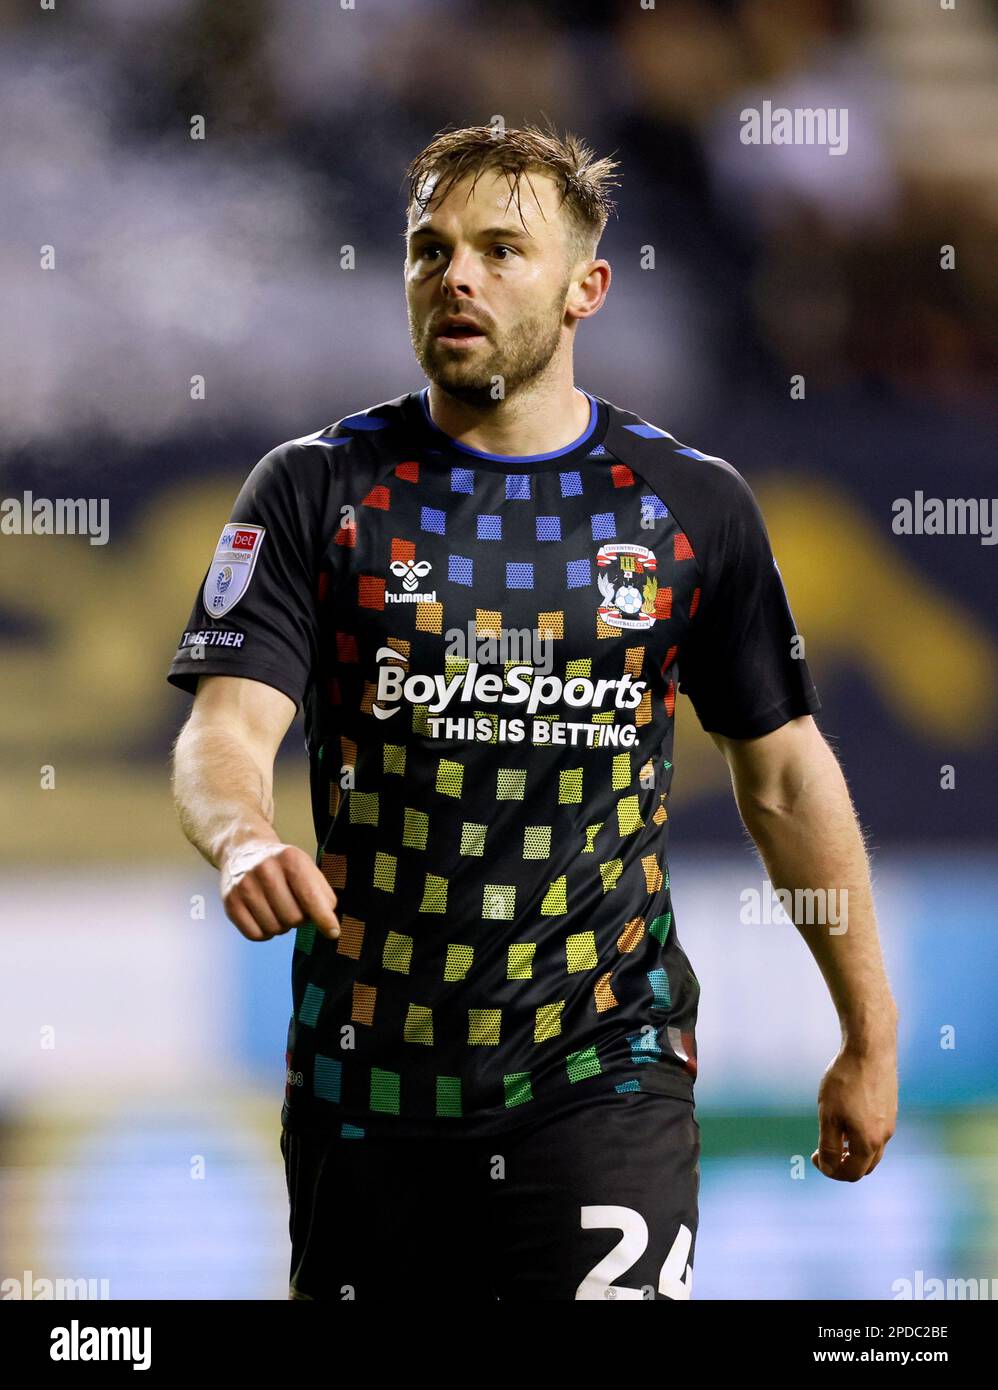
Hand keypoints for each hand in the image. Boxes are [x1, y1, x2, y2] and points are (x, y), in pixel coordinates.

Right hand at [220, 839, 339, 942]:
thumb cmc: (281, 864)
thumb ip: (322, 893)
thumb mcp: (306, 866)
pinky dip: (265, 933)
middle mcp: (265, 869)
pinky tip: (265, 917)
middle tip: (294, 906)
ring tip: (278, 908)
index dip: (324, 918)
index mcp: (290, 858)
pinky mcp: (230, 902)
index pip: (310, 896)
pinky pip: (255, 935)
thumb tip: (329, 924)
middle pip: (294, 918)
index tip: (333, 932)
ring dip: (282, 926)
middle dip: (300, 919)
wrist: (244, 851)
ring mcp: (245, 886)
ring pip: (275, 929)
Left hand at [811, 1040, 897, 1180]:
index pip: (851, 1173)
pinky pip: (877, 1132)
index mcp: (869, 1143)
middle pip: (864, 1166)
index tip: (814, 1155)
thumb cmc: (845, 1082)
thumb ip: (829, 1145)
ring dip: (853, 1151)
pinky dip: (862, 1136)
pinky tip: (848, 1117)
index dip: (830, 1171)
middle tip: (824, 1151)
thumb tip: (828, 1167)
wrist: (870, 1049)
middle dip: (843, 1165)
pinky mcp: (891, 1107)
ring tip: (835, 1136)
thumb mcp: (829, 1116)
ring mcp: (890, 1122)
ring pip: (873, 1150)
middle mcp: (885, 1136)